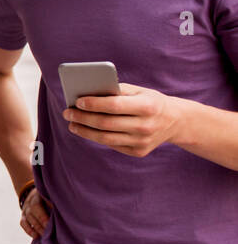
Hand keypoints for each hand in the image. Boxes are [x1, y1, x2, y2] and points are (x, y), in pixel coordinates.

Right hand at [20, 186, 51, 239]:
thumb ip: (53, 201)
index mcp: (37, 195)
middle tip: (49, 231)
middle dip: (41, 222)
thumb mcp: (50, 195)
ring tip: (44, 236)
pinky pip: (23, 223)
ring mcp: (25, 210)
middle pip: (32, 212)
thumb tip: (61, 211)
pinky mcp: (23, 216)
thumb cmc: (48, 196)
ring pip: (28, 219)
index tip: (51, 221)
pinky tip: (36, 237)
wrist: (35, 195)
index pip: (37, 205)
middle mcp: (29, 202)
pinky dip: (28, 230)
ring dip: (36, 228)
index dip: (43, 213)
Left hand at [61, 83, 182, 157]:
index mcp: (147, 106)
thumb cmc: (150, 101)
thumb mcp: (138, 91)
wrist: (176, 121)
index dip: (93, 104)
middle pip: (106, 124)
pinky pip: (112, 145)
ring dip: (84, 131)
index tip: (77, 101)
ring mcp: (143, 141)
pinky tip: (86, 130)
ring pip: (105, 138)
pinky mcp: (139, 152)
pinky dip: (96, 137)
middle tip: (67, 113)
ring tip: (72, 124)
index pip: (114, 106)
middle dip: (83, 118)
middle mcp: (146, 126)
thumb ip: (115, 91)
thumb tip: (86, 94)